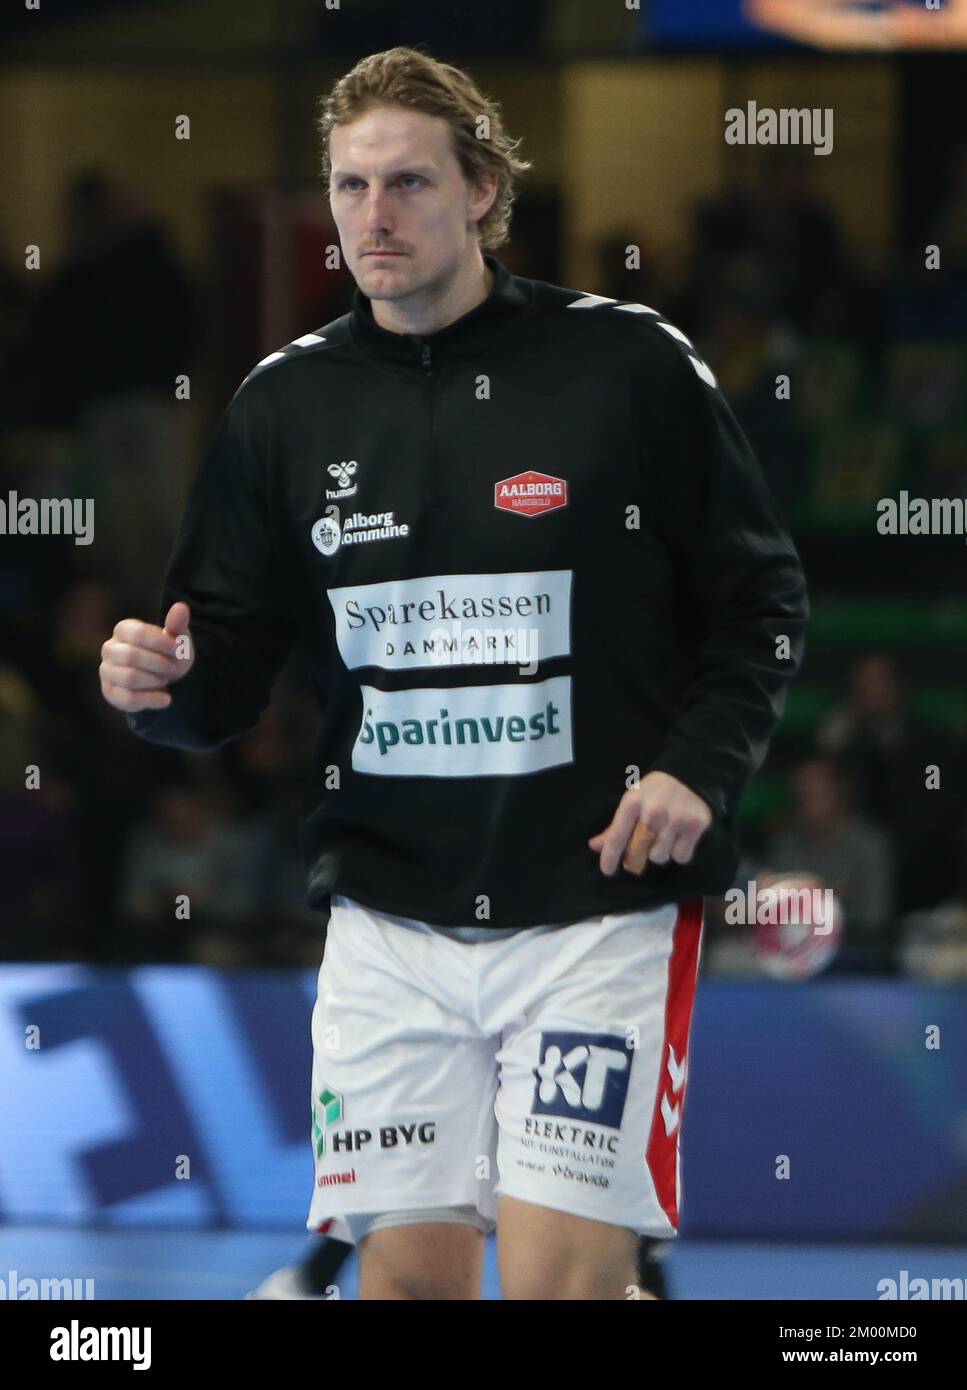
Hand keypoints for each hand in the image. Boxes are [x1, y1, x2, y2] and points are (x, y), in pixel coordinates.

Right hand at [99, 601, 194, 712]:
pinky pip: (128, 698)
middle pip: (132, 656)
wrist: (165, 682)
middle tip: (173, 669)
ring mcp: (107, 671)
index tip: (179, 650)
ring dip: (155, 681)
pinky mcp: (110, 692)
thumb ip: (177, 625)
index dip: (162, 643)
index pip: (138, 633)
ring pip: (129, 678)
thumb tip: (181, 607)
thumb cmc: (169, 655)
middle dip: (160, 664)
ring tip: (166, 681)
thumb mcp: (177, 640)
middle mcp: (109, 648)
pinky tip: (167, 699)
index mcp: (124, 629)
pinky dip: (152, 700)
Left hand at [588, 772, 713, 876]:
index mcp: (633, 803)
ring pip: (660, 856)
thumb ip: (615, 826)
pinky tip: (680, 835)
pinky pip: (681, 856)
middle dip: (637, 854)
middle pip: (637, 852)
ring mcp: (676, 819)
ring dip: (660, 852)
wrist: (690, 775)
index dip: (610, 857)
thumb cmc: (654, 792)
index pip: (616, 837)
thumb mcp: (632, 801)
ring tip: (664, 834)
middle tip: (643, 845)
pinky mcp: (696, 826)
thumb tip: (594, 846)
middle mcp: (654, 811)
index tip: (607, 871)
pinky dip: (679, 851)